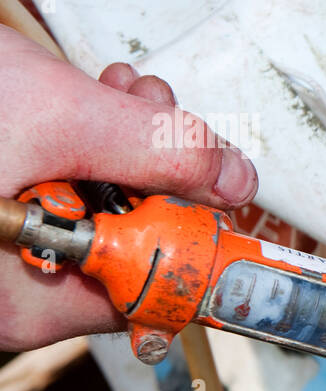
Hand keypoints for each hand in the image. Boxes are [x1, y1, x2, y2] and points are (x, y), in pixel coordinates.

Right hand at [0, 25, 257, 350]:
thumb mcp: (57, 117)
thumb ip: (159, 151)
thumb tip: (236, 181)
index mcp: (23, 301)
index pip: (148, 297)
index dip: (194, 239)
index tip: (220, 186)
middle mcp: (6, 291)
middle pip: (129, 247)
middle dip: (157, 172)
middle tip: (156, 107)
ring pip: (100, 211)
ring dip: (127, 145)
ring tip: (118, 89)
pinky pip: (62, 193)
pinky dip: (83, 144)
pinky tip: (85, 96)